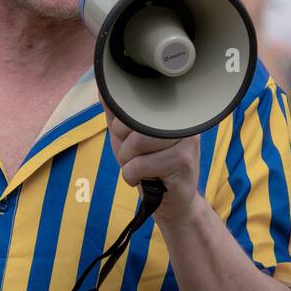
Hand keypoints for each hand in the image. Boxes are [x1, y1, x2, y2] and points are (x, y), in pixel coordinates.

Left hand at [102, 100, 200, 222]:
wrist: (172, 202)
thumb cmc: (150, 166)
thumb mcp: (128, 137)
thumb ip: (117, 114)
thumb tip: (103, 87)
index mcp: (170, 111)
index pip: (134, 105)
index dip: (122, 126)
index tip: (131, 140)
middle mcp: (182, 121)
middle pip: (133, 123)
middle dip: (123, 146)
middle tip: (135, 157)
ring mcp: (186, 140)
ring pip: (136, 143)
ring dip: (127, 162)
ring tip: (139, 168)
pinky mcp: (183, 162)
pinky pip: (140, 164)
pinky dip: (130, 176)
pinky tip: (142, 180)